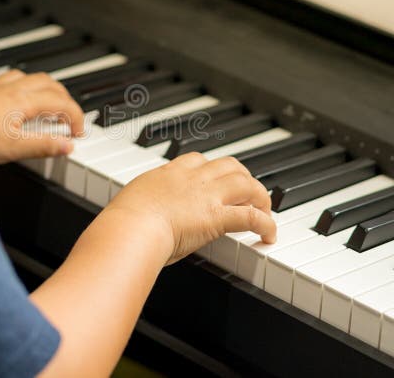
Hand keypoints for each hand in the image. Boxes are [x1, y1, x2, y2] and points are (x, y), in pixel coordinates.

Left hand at [0, 70, 84, 164]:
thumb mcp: (14, 149)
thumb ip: (43, 146)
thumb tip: (68, 146)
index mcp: (23, 100)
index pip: (61, 103)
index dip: (75, 117)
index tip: (78, 132)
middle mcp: (9, 88)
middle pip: (46, 82)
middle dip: (63, 97)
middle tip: (67, 116)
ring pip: (22, 76)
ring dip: (38, 87)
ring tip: (42, 102)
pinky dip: (6, 88)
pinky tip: (1, 98)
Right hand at [105, 153, 276, 263]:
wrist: (130, 228)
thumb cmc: (124, 222)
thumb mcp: (131, 202)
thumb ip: (141, 204)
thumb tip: (135, 216)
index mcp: (168, 174)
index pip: (197, 160)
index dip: (211, 168)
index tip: (215, 177)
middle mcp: (191, 178)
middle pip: (228, 166)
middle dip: (243, 177)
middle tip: (248, 191)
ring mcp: (207, 196)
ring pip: (246, 184)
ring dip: (260, 196)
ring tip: (265, 210)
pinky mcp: (218, 217)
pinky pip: (251, 216)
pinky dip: (265, 224)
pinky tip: (269, 234)